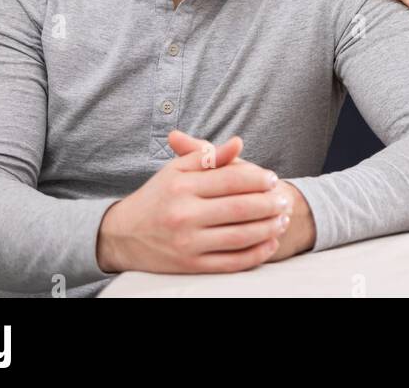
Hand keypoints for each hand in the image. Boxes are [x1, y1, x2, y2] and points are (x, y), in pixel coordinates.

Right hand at [167, 131, 314, 259]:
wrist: (122, 235)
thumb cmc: (157, 197)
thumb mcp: (176, 170)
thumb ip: (208, 157)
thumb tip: (238, 143)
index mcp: (182, 186)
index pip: (231, 180)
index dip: (258, 178)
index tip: (273, 179)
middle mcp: (184, 215)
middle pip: (240, 209)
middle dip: (269, 204)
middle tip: (285, 200)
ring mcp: (188, 243)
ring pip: (240, 237)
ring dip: (269, 228)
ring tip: (283, 220)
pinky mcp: (191, 266)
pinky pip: (231, 262)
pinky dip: (256, 254)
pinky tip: (270, 243)